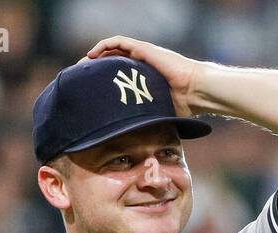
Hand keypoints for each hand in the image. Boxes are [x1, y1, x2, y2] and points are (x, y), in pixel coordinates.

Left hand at [83, 36, 202, 116]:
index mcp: (142, 79)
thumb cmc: (182, 107)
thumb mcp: (156, 116)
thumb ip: (144, 124)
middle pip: (112, 60)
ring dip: (95, 55)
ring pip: (113, 49)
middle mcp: (141, 65)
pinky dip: (104, 45)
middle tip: (81, 79)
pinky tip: (92, 54)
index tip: (88, 90)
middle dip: (95, 68)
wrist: (195, 92)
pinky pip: (120, 41)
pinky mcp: (144, 49)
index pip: (117, 75)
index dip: (102, 80)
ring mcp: (142, 55)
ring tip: (83, 65)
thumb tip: (133, 146)